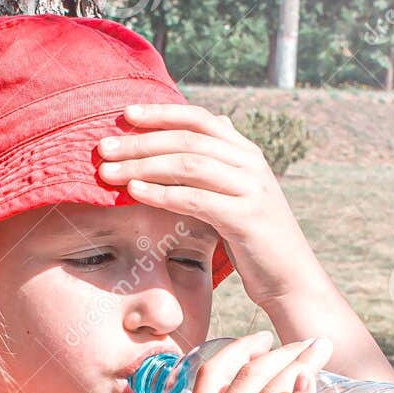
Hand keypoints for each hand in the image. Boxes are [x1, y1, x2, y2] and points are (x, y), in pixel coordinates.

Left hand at [97, 103, 324, 306]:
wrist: (291, 279)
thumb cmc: (257, 239)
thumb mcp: (241, 192)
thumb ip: (225, 161)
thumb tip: (217, 121)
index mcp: (247, 153)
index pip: (200, 119)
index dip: (162, 113)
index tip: (126, 114)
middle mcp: (251, 164)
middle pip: (187, 140)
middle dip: (140, 141)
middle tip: (103, 148)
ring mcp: (251, 189)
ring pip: (188, 165)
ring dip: (143, 165)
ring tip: (108, 172)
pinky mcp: (246, 217)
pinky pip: (196, 198)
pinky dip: (161, 193)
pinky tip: (134, 192)